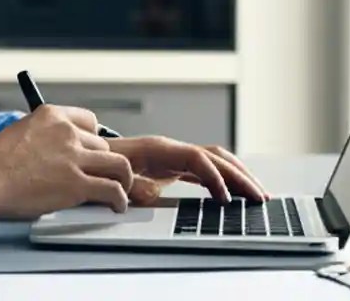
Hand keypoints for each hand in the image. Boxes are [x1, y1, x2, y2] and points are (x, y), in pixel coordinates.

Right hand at [0, 105, 135, 219]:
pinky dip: (119, 199)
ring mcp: (74, 157)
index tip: (93, 152)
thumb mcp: (20, 133)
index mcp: (51, 116)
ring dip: (121, 179)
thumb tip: (57, 158)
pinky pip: (112, 190)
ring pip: (118, 165)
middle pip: (103, 145)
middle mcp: (67, 132)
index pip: (89, 121)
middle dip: (101, 162)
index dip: (94, 139)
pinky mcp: (76, 184)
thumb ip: (44, 139)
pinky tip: (116, 205)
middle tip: (100, 176)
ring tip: (120, 189)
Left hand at [108, 137, 269, 205]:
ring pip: (215, 161)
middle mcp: (171, 149)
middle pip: (215, 157)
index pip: (198, 159)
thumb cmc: (102, 167)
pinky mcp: (174, 165)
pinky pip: (206, 170)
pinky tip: (235, 194)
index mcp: (158, 149)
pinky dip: (224, 180)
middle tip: (260, 197)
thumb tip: (151, 192)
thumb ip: (133, 185)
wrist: (89, 160)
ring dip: (238, 176)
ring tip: (258, 195)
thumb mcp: (114, 178)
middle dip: (240, 176)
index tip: (227, 199)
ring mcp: (174, 156)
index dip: (215, 178)